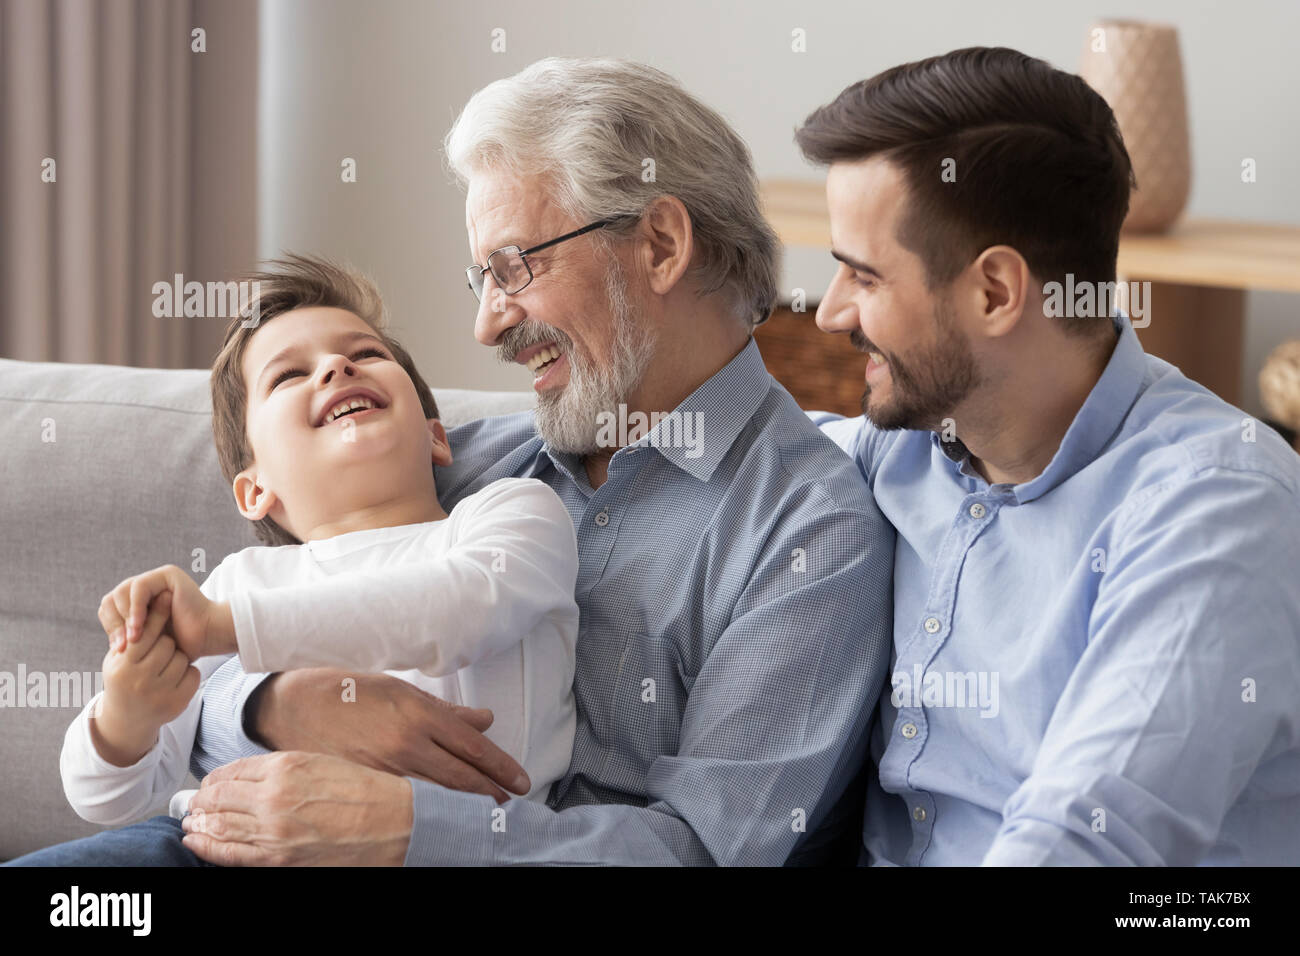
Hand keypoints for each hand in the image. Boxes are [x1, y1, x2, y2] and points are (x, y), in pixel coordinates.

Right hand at [91, 591, 200, 765]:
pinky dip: (188, 673)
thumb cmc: (122, 678)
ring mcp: (158, 695)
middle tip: (162, 647)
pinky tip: (176, 677)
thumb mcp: (118, 658)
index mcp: (121, 668)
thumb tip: (156, 596)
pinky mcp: (176, 704)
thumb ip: (131, 632)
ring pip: (181, 659)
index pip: (144, 634)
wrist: (126, 719)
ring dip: (178, 657)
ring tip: (166, 665)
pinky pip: (193, 675)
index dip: (156, 614)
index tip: (167, 596)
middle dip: (166, 642)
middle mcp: (138, 682)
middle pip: (166, 644)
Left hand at [98, 564, 232, 659]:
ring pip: (121, 592)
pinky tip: (140, 627)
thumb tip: (112, 638)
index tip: (119, 650)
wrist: (207, 637)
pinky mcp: (167, 574)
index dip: (110, 628)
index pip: (108, 609)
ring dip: (124, 618)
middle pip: (111, 599)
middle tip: (123, 646)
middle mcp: (146, 586)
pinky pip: (139, 587)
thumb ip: (128, 634)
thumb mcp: (146, 641)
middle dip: (114, 624)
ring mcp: (156, 578)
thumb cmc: (182, 644)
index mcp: (138, 600)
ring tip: (134, 638)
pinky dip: (135, 609)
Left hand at [181, 751, 412, 865]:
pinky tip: (196, 842)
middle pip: (218, 800)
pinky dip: (207, 848)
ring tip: (192, 823)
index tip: (210, 784)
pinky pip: (230, 854)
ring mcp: (273, 832)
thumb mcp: (320, 763)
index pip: (230, 772)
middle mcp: (273, 797)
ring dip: (200, 824)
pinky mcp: (278, 859)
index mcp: (285, 766)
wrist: (392, 822)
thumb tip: (247, 779)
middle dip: (201, 803)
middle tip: (194, 805)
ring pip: (219, 827)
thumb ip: (281, 769)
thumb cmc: (363, 791)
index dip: (214, 780)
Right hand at [249, 669, 530, 802]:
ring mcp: (385, 770)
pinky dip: (431, 808)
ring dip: (466, 803)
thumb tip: (485, 720)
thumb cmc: (348, 691)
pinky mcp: (366, 786)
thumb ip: (446, 711)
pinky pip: (407, 801)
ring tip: (487, 808)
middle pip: (462, 777)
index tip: (521, 780)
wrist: (292, 706)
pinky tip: (444, 813)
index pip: (474, 747)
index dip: (501, 766)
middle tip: (512, 800)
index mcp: (419, 715)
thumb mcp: (402, 690)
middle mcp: (407, 745)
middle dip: (491, 791)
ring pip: (438, 793)